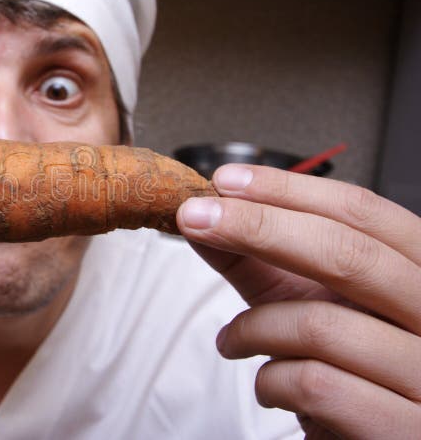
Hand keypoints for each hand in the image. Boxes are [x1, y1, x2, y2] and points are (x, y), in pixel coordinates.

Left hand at [177, 164, 420, 438]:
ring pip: (322, 325)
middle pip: (349, 255)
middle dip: (258, 228)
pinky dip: (271, 381)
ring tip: (233, 340)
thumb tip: (204, 215)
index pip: (365, 214)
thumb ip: (262, 262)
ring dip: (253, 329)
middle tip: (196, 219)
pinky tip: (268, 386)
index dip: (290, 191)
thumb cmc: (351, 372)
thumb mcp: (308, 304)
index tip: (226, 182)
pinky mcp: (405, 431)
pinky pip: (318, 385)